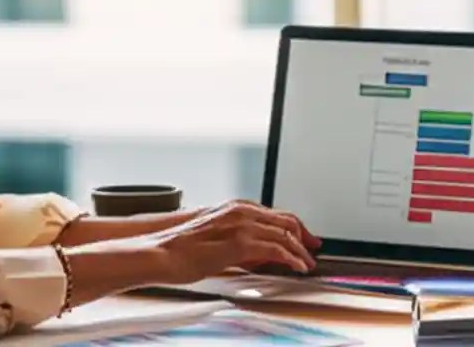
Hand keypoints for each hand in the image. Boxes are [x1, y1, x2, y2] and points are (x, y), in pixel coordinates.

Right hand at [144, 201, 320, 284]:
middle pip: (286, 220)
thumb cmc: (181, 248)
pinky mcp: (240, 242)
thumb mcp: (218, 238)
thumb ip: (242, 243)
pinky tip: (296, 267)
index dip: (295, 227)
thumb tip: (262, 254)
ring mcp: (242, 224)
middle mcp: (242, 211)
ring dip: (300, 250)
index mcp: (236, 207)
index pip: (276, 214)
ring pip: (285, 233)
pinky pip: (276, 249)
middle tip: (314, 250)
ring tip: (307, 263)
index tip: (305, 238)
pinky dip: (291, 258)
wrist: (160, 251)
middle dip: (304, 236)